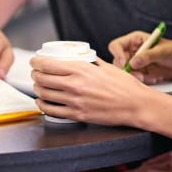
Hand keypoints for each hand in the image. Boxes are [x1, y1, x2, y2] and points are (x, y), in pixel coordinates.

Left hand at [30, 57, 151, 126]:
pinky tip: (42, 101)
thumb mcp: (105, 66)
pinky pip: (51, 110)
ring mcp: (75, 101)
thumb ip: (89, 61)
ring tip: (39, 86)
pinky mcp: (77, 115)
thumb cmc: (124, 86)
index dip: (36, 62)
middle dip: (35, 75)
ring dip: (37, 89)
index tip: (34, 62)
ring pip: (44, 93)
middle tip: (36, 74)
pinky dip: (43, 105)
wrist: (136, 105)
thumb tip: (79, 56)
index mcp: (80, 69)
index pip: (47, 64)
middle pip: (42, 78)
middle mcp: (75, 84)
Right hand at [109, 32, 171, 83]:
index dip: (117, 54)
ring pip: (125, 71)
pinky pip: (134, 78)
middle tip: (139, 76)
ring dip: (134, 77)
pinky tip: (154, 79)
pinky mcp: (141, 71)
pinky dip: (142, 81)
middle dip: (126, 70)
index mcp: (135, 40)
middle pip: (118, 61)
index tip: (125, 63)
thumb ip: (148, 56)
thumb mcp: (163, 52)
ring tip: (148, 78)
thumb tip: (132, 63)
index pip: (116, 45)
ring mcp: (136, 62)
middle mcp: (132, 51)